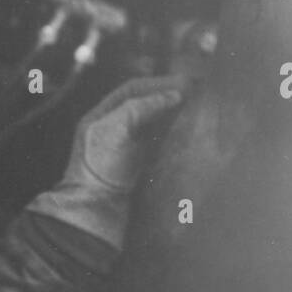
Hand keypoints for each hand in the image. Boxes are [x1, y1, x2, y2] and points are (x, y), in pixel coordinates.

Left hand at [64, 75, 186, 192]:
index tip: (182, 83)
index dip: (157, 84)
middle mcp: (113, 128)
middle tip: (195, 92)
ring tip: (195, 107)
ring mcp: (126, 148)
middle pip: (144, 104)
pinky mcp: (139, 166)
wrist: (96, 209)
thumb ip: (138, 108)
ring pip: (153, 122)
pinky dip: (173, 133)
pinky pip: (159, 142)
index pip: (132, 90)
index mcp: (100, 116)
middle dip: (167, 96)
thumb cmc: (99, 168)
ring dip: (173, 113)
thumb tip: (173, 95)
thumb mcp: (113, 130)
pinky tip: (187, 131)